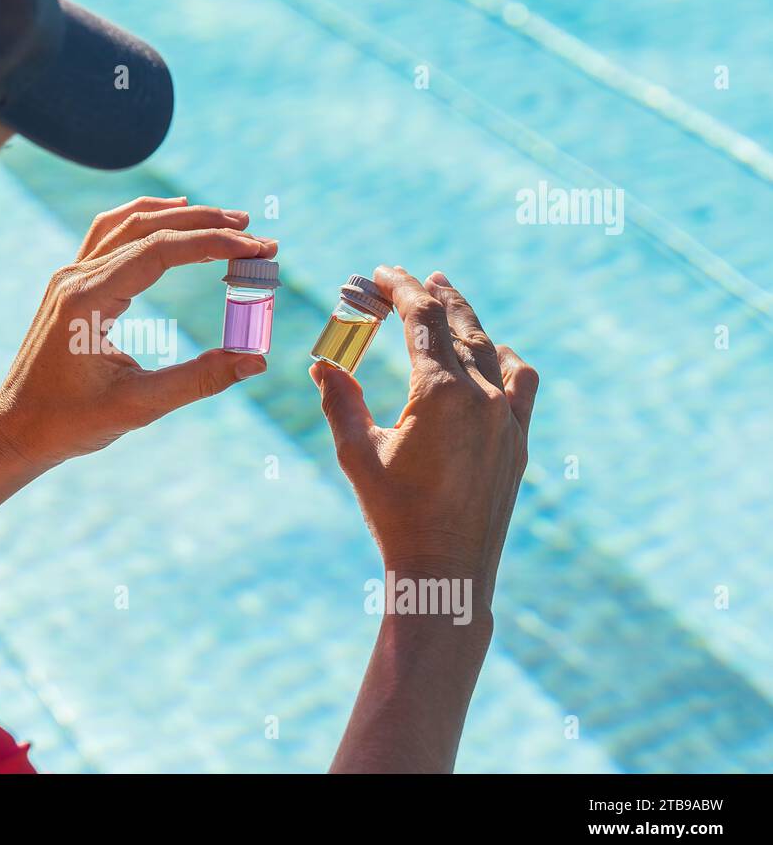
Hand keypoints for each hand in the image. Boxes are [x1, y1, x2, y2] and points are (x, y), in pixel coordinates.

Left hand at [0, 197, 277, 466]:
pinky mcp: (71, 283)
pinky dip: (146, 219)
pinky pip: (110, 233)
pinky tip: (173, 215)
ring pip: (129, 223)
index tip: (256, 248)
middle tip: (255, 234)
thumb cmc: (69, 423)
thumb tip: (255, 361)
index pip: (159, 250)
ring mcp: (70, 276)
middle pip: (148, 227)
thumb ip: (198, 381)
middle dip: (207, 226)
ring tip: (227, 220)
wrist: (15, 428)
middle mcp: (76, 278)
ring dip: (180, 216)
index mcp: (87, 301)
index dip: (213, 244)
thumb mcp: (138, 406)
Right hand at [311, 266, 538, 607]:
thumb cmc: (395, 515)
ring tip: (448, 298)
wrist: (447, 571)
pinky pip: (521, 382)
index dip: (400, 288)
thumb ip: (341, 401)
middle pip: (459, 323)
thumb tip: (322, 364)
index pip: (421, 318)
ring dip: (467, 319)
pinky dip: (504, 357)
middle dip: (431, 294)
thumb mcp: (357, 454)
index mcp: (439, 392)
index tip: (380, 274)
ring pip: (492, 347)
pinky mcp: (519, 440)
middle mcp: (482, 395)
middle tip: (410, 278)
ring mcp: (508, 417)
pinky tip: (495, 353)